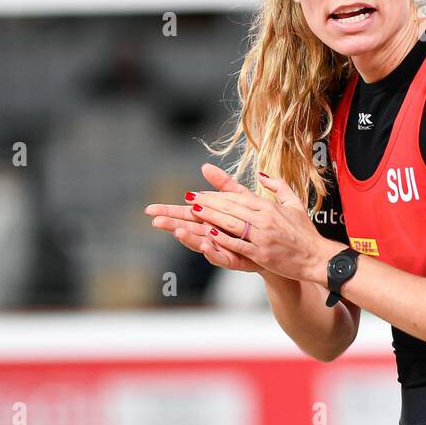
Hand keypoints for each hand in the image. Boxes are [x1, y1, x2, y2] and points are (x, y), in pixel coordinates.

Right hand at [144, 163, 271, 273]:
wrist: (276, 244)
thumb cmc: (255, 221)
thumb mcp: (240, 197)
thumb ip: (223, 184)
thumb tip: (205, 165)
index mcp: (211, 219)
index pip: (186, 213)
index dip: (169, 211)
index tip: (150, 209)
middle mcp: (212, 233)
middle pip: (188, 228)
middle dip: (171, 224)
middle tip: (155, 220)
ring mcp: (221, 247)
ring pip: (201, 243)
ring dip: (189, 238)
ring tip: (177, 231)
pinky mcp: (234, 258)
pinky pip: (221, 256)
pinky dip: (212, 251)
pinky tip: (205, 245)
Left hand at [183, 170, 334, 283]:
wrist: (317, 257)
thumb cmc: (305, 232)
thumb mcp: (295, 203)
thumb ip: (278, 186)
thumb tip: (262, 175)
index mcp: (270, 206)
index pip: (239, 197)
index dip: (218, 194)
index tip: (201, 193)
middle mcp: (265, 219)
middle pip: (231, 208)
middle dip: (208, 202)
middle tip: (190, 198)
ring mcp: (263, 236)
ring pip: (232, 224)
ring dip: (211, 217)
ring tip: (194, 212)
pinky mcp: (262, 253)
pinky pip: (239, 244)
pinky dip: (223, 239)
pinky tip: (209, 235)